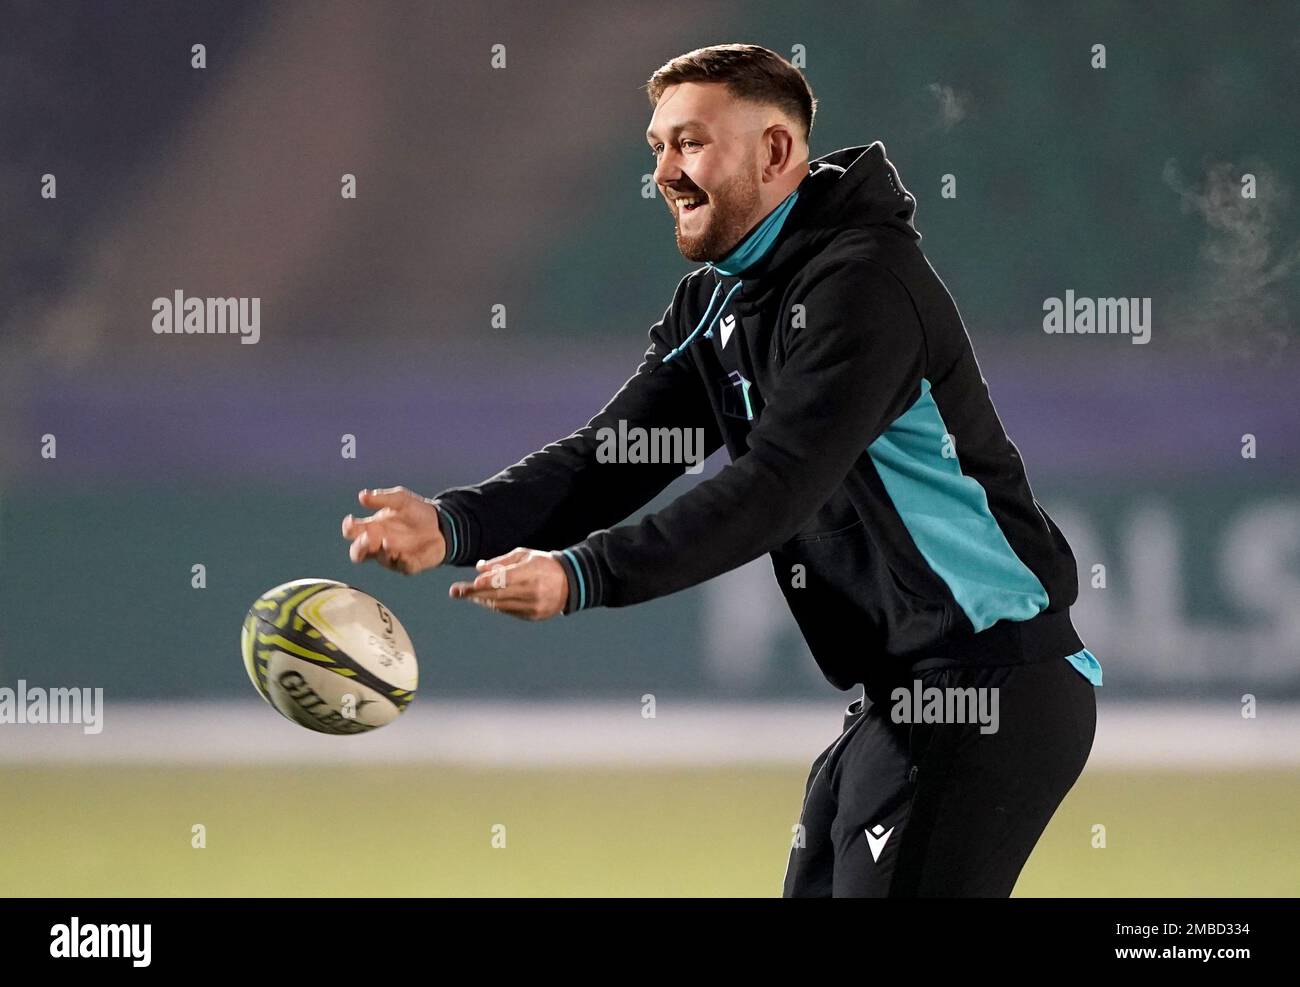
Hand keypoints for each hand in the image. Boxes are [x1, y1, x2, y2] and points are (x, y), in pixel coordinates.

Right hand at [341, 486, 445, 574]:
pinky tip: (405, 554)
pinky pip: (402, 566)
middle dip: (360, 546)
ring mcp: (393, 556)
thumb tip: (361, 496)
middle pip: (358, 552)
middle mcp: (378, 544)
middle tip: (369, 537)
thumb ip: (382, 498)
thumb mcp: (401, 499)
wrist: (442, 524)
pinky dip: (402, 560)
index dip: (349, 528)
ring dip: (383, 551)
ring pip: (380, 559)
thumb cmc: (417, 511)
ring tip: (389, 541)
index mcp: (372, 528)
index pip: (352, 532)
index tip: (352, 521)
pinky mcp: (409, 565)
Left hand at [448, 548, 568, 620]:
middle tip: (456, 591)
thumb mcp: (525, 556)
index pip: (506, 579)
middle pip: (498, 594)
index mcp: (531, 572)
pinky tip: (486, 600)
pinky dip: (495, 605)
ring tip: (468, 594)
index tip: (473, 583)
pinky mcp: (534, 615)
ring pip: (501, 604)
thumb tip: (479, 568)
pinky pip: (509, 611)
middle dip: (475, 593)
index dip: (488, 582)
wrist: (570, 582)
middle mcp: (533, 591)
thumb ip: (501, 562)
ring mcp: (533, 605)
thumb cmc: (543, 564)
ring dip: (482, 600)